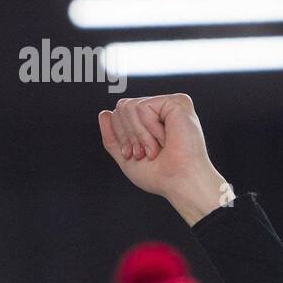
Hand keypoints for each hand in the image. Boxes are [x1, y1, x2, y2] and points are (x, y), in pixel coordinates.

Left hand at [98, 93, 233, 225]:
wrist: (178, 181)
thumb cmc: (158, 174)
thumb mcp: (125, 156)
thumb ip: (113, 136)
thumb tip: (104, 113)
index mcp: (150, 121)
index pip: (120, 114)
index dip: (122, 137)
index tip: (136, 155)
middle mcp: (160, 109)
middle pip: (122, 107)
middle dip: (128, 135)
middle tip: (145, 152)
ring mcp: (169, 104)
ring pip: (130, 106)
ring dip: (139, 135)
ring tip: (155, 148)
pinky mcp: (176, 102)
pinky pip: (143, 107)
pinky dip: (148, 130)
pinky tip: (164, 139)